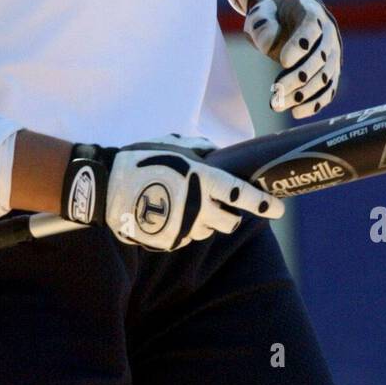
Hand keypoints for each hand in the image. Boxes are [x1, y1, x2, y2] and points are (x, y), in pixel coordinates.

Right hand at [60, 133, 282, 250]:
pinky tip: (170, 212)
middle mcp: (199, 207)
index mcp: (203, 180)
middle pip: (231, 222)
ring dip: (207, 220)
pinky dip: (186, 227)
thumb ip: (199, 149)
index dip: (264, 204)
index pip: (242, 196)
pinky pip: (187, 236)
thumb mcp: (171, 144)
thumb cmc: (140, 160)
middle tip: (220, 203)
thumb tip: (217, 151)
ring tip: (187, 204)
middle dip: (231, 214)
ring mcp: (184, 227)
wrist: (106, 187)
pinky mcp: (170, 240)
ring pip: (209, 231)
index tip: (279, 208)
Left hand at [242, 0, 342, 118]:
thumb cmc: (272, 15)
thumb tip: (268, 45)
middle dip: (299, 76)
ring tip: (280, 104)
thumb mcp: (261, 12)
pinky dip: (316, 103)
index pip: (311, 27)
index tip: (283, 61)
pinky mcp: (331, 71)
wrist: (288, 19)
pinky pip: (329, 90)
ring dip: (305, 93)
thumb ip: (262, 24)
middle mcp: (328, 33)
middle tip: (277, 89)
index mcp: (311, 12)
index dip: (300, 45)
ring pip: (326, 76)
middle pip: (320, 57)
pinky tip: (297, 112)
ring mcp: (332, 54)